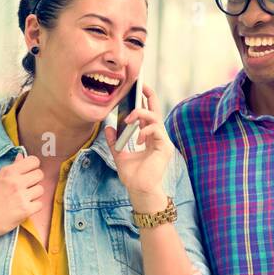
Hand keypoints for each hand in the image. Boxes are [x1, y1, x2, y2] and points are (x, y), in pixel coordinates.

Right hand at [0, 151, 43, 239]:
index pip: (33, 161)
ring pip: (41, 189)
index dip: (33, 167)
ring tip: (24, 199)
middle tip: (26, 188)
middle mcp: (16, 182)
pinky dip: (34, 207)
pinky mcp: (25, 211)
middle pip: (40, 174)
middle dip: (35, 181)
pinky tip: (24, 208)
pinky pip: (40, 204)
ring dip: (34, 194)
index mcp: (8, 172)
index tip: (29, 173)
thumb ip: (11, 168)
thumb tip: (21, 157)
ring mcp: (21, 196)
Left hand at [105, 85, 172, 213]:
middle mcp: (157, 136)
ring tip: (128, 119)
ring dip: (140, 115)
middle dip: (148, 96)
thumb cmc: (132, 175)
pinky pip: (157, 131)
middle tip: (140, 85)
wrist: (139, 190)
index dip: (144, 100)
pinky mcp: (165, 147)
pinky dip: (145, 131)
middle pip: (155, 110)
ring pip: (155, 118)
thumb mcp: (119, 154)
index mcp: (148, 136)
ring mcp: (163, 141)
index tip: (136, 88)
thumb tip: (108, 127)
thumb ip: (114, 141)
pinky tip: (137, 139)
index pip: (147, 114)